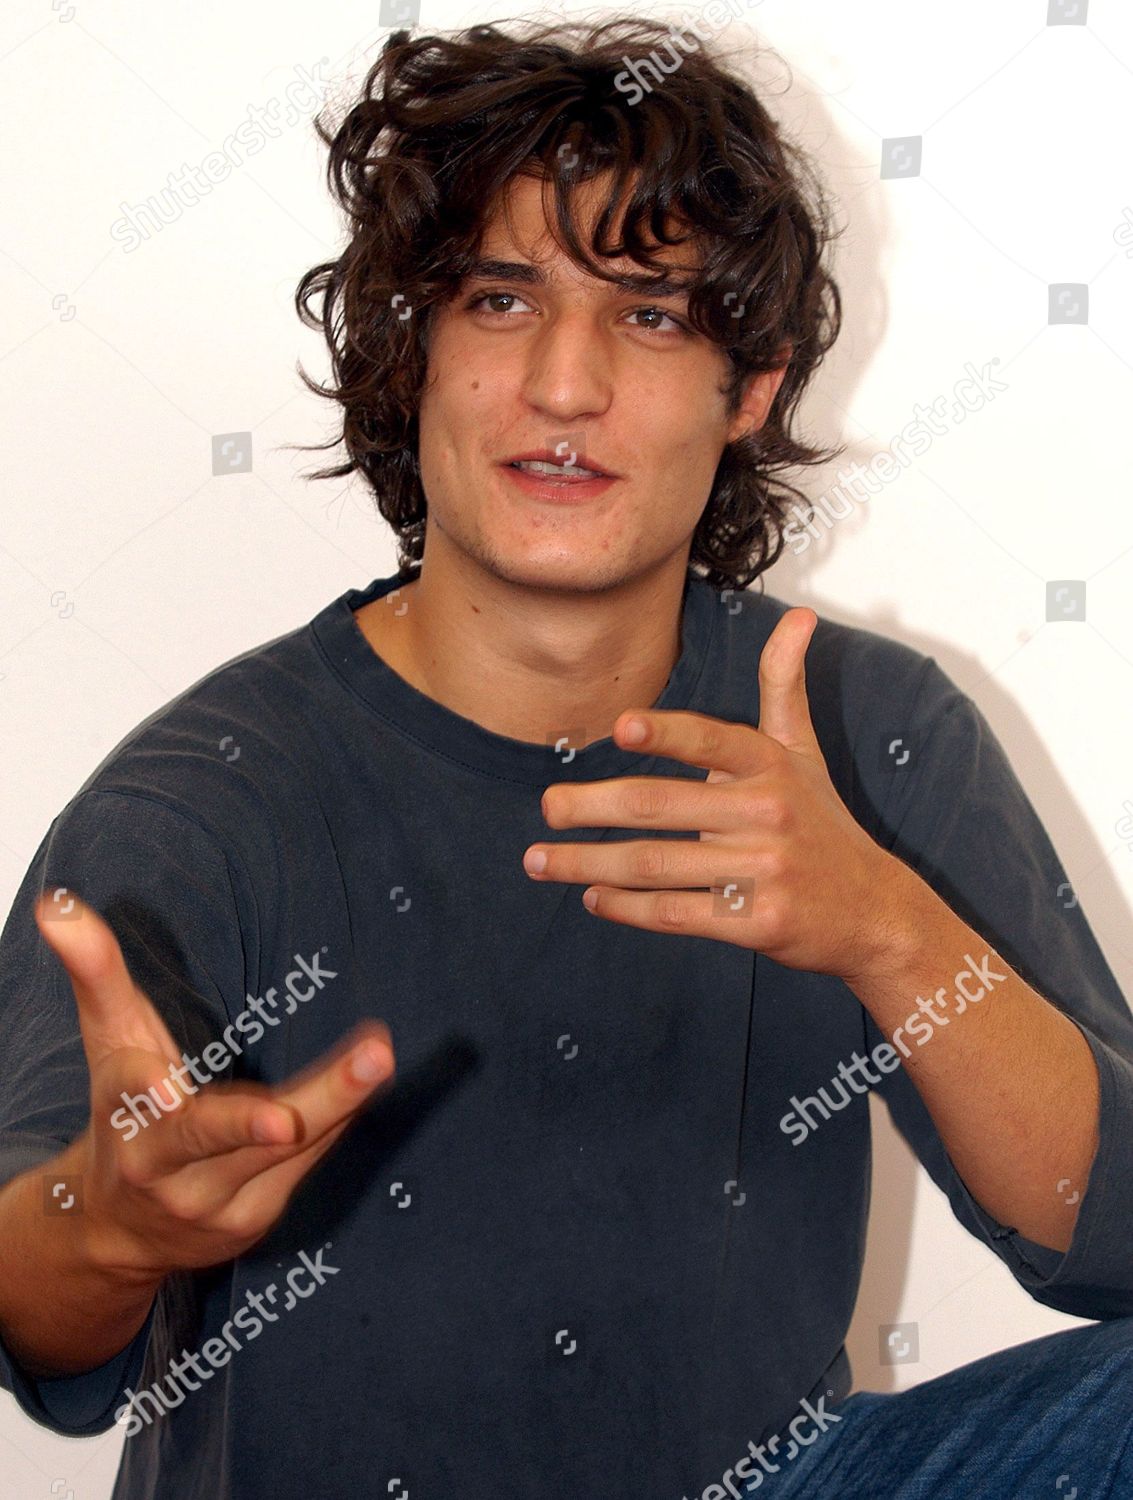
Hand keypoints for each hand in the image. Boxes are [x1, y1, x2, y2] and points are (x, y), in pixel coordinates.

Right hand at [34, 891, 394, 1283]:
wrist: (118, 1232)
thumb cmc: (122, 1114)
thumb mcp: (110, 1040)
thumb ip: (96, 971)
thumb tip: (59, 905)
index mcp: (121, 1115)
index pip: (129, 1092)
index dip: (145, 1089)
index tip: (165, 1088)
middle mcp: (160, 1167)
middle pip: (212, 1134)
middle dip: (256, 1117)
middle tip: (319, 1073)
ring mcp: (208, 1202)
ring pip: (277, 1149)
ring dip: (332, 1102)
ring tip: (377, 1056)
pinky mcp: (251, 1218)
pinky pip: (304, 1161)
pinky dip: (334, 1118)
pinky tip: (366, 1078)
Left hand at [522, 607, 906, 980]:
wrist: (872, 912)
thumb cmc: (823, 824)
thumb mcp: (805, 751)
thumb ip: (784, 685)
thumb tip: (800, 615)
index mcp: (770, 766)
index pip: (712, 741)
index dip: (667, 734)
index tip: (619, 727)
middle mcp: (767, 814)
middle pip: (663, 806)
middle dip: (593, 807)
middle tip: (547, 806)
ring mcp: (762, 871)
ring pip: (657, 864)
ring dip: (588, 864)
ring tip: (539, 861)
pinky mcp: (756, 923)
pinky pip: (676, 914)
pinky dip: (628, 908)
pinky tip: (592, 898)